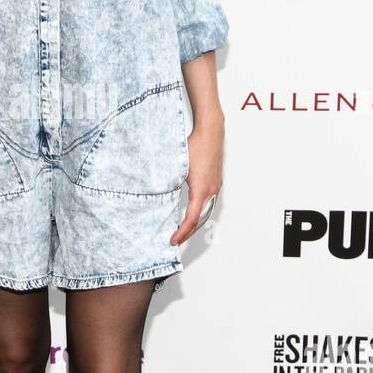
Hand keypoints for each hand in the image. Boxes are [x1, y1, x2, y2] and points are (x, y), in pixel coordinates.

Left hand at [170, 113, 223, 245]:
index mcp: (201, 190)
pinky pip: (208, 203)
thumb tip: (157, 193)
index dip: (181, 232)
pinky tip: (190, 213)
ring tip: (182, 231)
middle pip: (200, 220)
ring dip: (195, 223)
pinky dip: (199, 213)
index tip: (172, 240)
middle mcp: (211, 191)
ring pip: (206, 212)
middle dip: (188, 232)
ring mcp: (215, 187)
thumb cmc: (196, 145)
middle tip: (176, 240)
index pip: (191, 219)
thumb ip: (169, 182)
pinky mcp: (215, 182)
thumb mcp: (177, 166)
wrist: (211, 132)